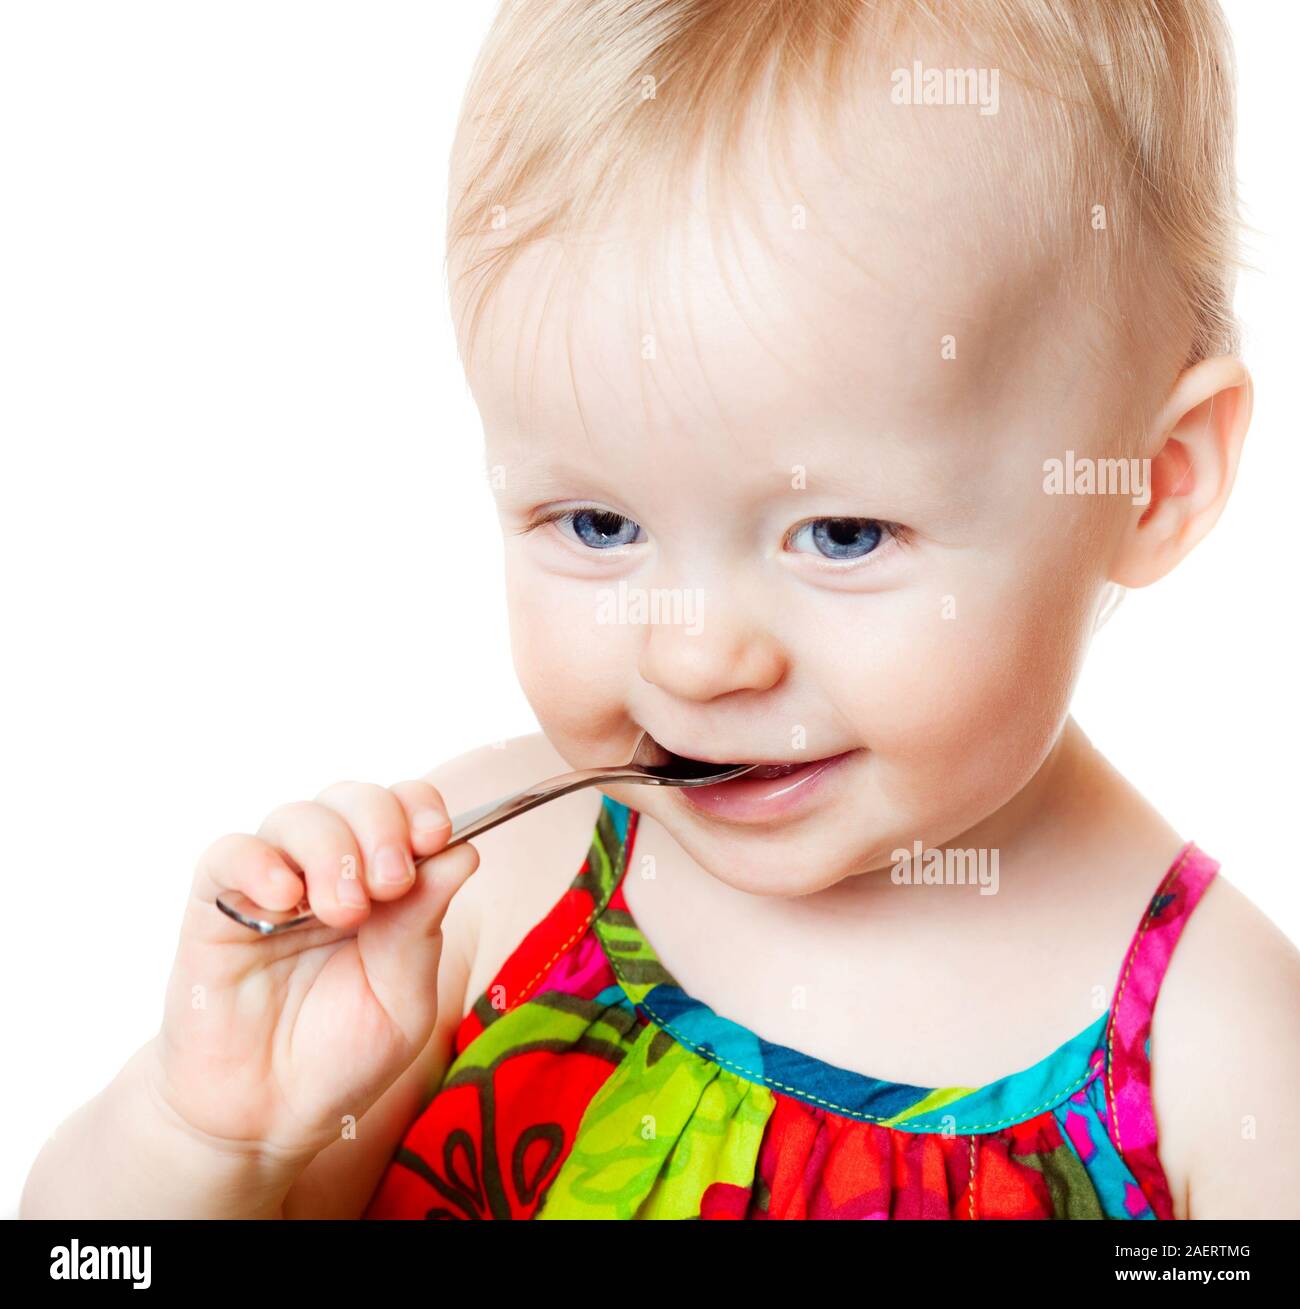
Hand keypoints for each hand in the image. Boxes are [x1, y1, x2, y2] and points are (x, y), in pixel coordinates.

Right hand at [153, 779, 478, 1169]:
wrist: (267, 1118)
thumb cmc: (341, 1056)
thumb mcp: (402, 1000)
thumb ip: (422, 927)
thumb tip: (462, 852)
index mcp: (384, 884)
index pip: (405, 808)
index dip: (422, 808)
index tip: (436, 839)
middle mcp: (329, 871)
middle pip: (355, 798)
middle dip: (382, 826)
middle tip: (390, 883)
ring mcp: (272, 885)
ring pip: (298, 816)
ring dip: (331, 851)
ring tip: (342, 913)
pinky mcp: (215, 908)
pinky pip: (229, 853)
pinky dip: (259, 861)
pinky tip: (283, 897)